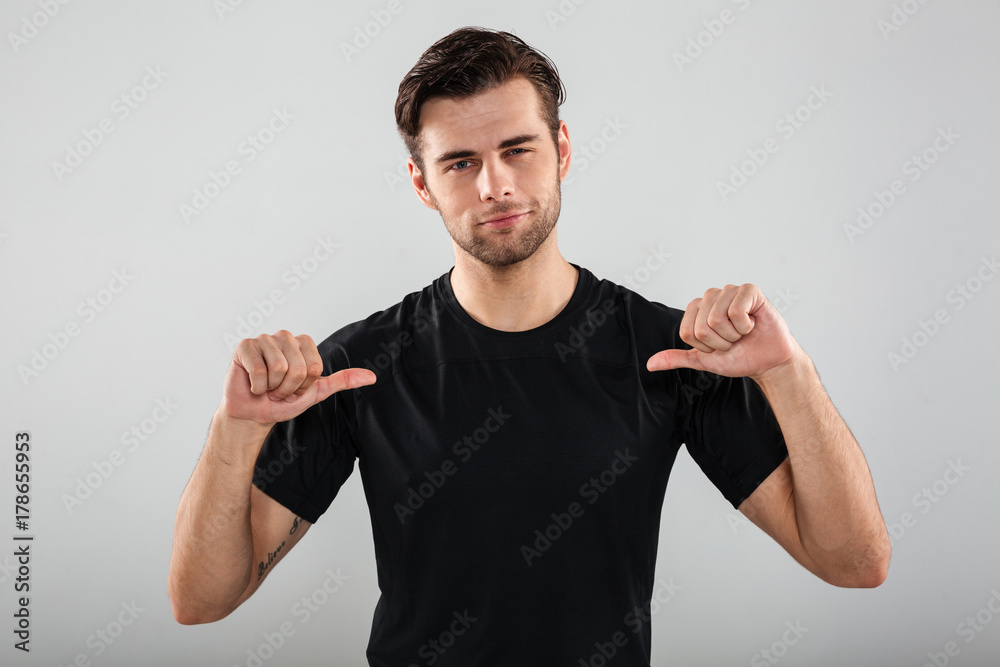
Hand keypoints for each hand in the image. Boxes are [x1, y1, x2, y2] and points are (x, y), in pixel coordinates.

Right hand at [221, 330, 375, 426]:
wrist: (253, 414)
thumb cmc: (283, 401)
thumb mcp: (316, 392)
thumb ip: (343, 381)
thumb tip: (372, 377)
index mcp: (304, 343)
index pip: (315, 368)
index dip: (305, 385)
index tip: (295, 388)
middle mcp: (286, 336)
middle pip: (298, 368)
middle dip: (288, 388)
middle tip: (278, 389)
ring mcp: (264, 339)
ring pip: (279, 369)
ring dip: (272, 387)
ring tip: (267, 386)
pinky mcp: (245, 346)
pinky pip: (259, 370)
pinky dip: (257, 386)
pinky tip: (253, 384)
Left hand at [646, 284, 800, 379]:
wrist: (768, 361)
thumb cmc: (738, 357)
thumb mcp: (703, 360)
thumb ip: (677, 358)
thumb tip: (650, 364)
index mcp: (696, 310)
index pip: (687, 332)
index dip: (705, 347)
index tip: (719, 346)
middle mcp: (710, 296)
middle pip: (701, 326)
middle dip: (720, 342)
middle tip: (733, 339)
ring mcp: (729, 291)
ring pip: (717, 318)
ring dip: (733, 334)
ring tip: (743, 331)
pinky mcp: (748, 290)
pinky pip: (736, 310)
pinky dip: (745, 325)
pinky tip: (752, 323)